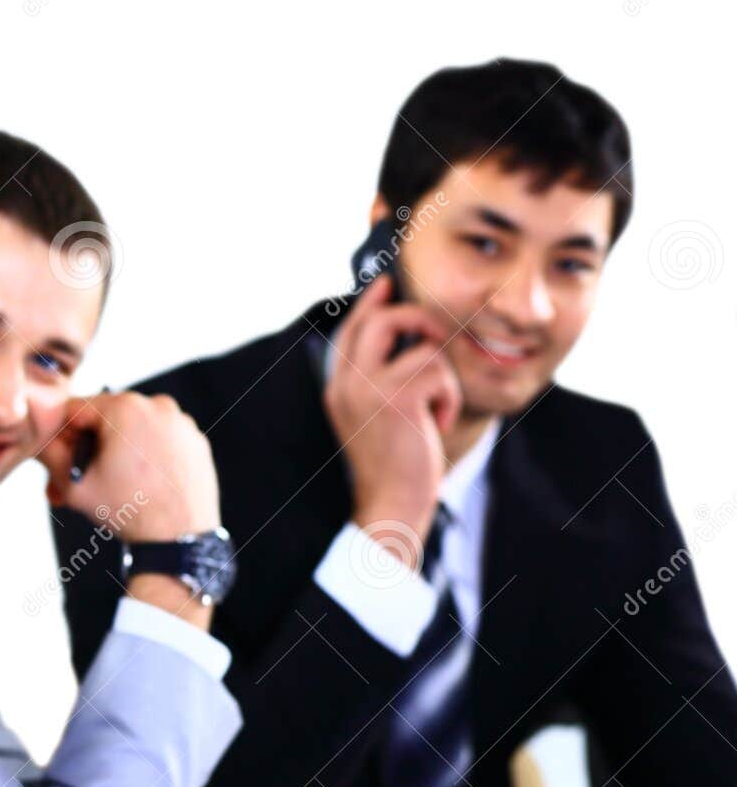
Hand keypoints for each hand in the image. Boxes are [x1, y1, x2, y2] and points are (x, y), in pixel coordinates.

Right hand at [39, 391, 222, 630]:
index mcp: (126, 408)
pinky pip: (158, 440)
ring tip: (106, 486)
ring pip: (133, 429)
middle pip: (105, 419)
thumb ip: (49, 455)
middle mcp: (157, 406)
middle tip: (75, 482)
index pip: (76, 409)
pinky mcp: (195, 441)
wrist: (180, 542)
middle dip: (87, 449)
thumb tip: (35, 438)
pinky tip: (136, 482)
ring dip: (114, 452)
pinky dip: (144, 456)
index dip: (61, 435)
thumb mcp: (74, 485)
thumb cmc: (132, 513)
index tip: (58, 459)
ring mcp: (180, 423)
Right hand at [323, 276, 460, 567]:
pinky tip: (438, 423)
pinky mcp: (397, 399)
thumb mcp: (374, 415)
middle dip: (419, 320)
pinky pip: (439, 372)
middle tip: (436, 338)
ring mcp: (369, 389)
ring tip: (436, 406)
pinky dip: (449, 398)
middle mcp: (347, 382)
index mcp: (338, 385)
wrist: (390, 503)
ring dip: (443, 377)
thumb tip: (402, 336)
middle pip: (382, 320)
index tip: (387, 283)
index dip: (371, 302)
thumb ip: (377, 378)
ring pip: (423, 346)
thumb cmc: (392, 462)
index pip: (352, 329)